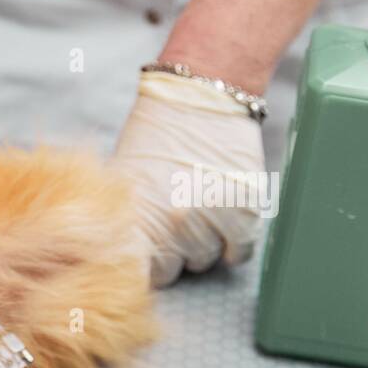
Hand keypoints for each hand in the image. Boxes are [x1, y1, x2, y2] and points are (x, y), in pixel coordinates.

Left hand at [111, 71, 266, 286]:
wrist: (201, 96)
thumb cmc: (155, 134)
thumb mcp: (123, 179)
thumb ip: (126, 220)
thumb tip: (123, 252)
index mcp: (137, 218)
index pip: (137, 272)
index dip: (139, 265)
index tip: (142, 256)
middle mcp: (173, 226)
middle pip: (171, 270)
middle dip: (168, 253)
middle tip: (169, 228)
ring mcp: (211, 221)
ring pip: (203, 260)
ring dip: (199, 244)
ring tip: (195, 213)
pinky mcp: (245, 211)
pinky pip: (238, 252)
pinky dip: (231, 246)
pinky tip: (222, 224)